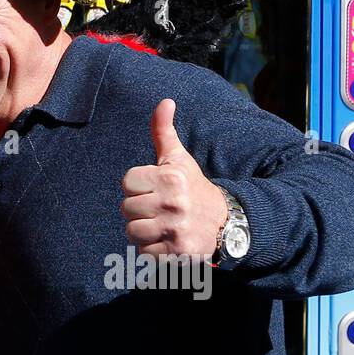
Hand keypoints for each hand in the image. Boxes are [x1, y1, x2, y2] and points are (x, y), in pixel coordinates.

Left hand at [120, 99, 226, 257]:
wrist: (227, 222)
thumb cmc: (193, 187)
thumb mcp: (179, 158)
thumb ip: (163, 131)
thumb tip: (165, 101)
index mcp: (170, 178)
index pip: (127, 182)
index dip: (137, 186)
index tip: (154, 189)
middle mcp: (173, 204)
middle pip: (126, 209)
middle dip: (138, 210)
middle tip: (158, 209)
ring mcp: (175, 230)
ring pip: (132, 232)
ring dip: (143, 231)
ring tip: (160, 225)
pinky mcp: (177, 252)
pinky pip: (144, 253)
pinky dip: (152, 249)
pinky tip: (167, 240)